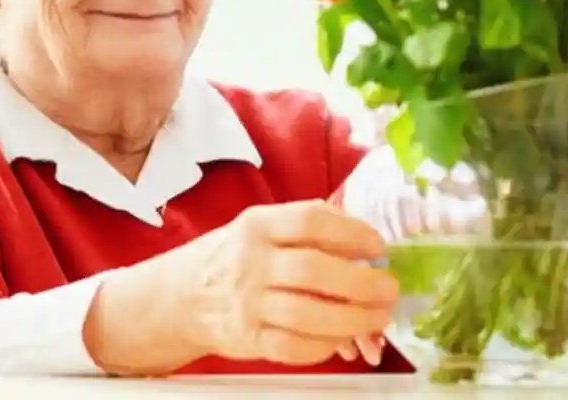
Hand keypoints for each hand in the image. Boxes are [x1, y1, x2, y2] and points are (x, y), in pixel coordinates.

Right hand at [177, 200, 398, 365]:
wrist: (179, 297)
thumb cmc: (232, 257)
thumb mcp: (259, 227)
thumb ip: (305, 226)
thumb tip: (363, 238)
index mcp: (257, 225)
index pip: (310, 221)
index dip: (352, 232)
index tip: (378, 246)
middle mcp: (250, 262)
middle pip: (314, 270)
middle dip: (361, 282)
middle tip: (388, 289)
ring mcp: (246, 303)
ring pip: (308, 314)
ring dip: (353, 319)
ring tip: (378, 317)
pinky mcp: (247, 339)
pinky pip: (294, 347)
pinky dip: (325, 345)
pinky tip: (343, 338)